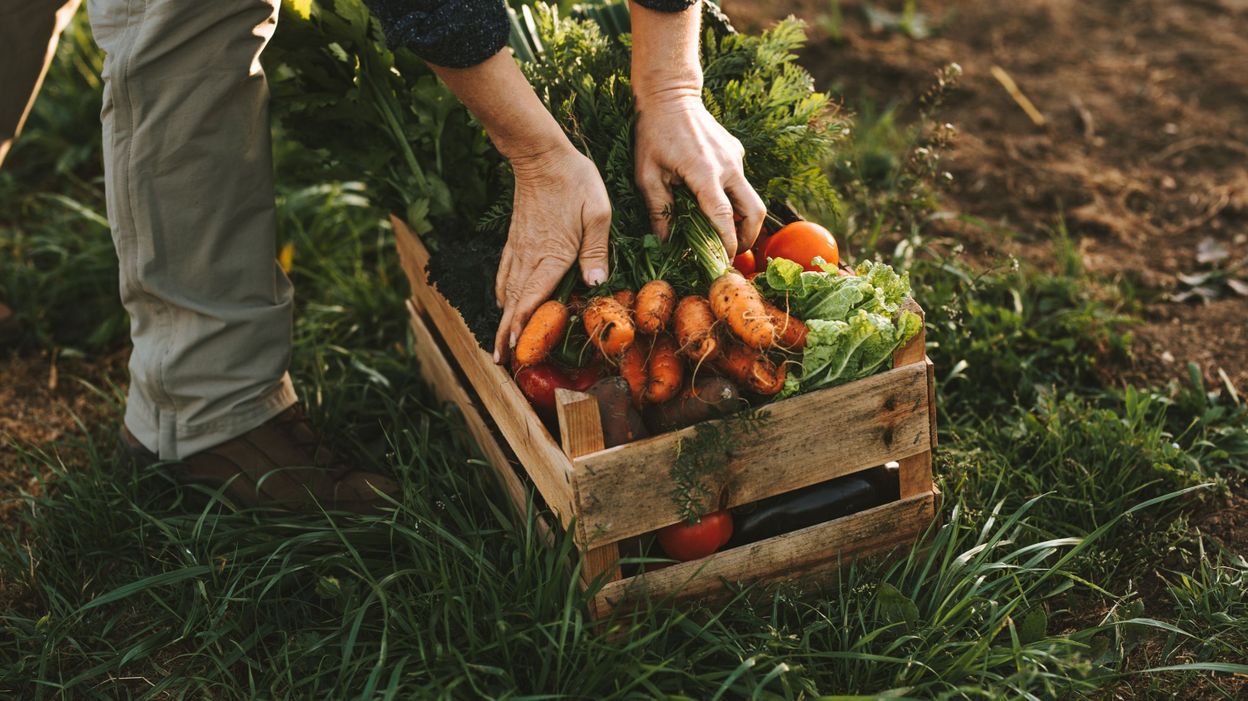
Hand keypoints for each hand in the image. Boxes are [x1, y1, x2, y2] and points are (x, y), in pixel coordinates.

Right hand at [494, 143, 610, 361]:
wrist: (540, 153)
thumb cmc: (575, 181)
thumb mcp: (597, 213)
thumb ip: (596, 250)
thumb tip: (595, 283)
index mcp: (552, 255)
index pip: (532, 298)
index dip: (522, 326)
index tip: (513, 349)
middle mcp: (530, 257)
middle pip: (514, 302)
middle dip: (506, 333)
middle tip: (501, 360)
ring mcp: (519, 248)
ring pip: (507, 290)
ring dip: (503, 317)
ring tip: (500, 341)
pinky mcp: (516, 239)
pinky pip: (505, 273)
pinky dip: (503, 293)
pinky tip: (504, 302)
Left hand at [634, 94, 764, 257]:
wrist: (670, 95)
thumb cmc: (653, 134)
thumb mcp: (646, 174)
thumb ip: (658, 209)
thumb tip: (664, 242)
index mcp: (704, 173)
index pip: (724, 217)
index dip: (727, 243)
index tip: (723, 261)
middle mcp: (728, 166)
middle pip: (755, 211)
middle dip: (748, 237)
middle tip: (732, 252)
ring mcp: (735, 157)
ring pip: (750, 198)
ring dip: (741, 219)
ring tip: (723, 233)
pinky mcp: (736, 152)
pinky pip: (740, 181)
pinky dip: (732, 197)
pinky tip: (711, 199)